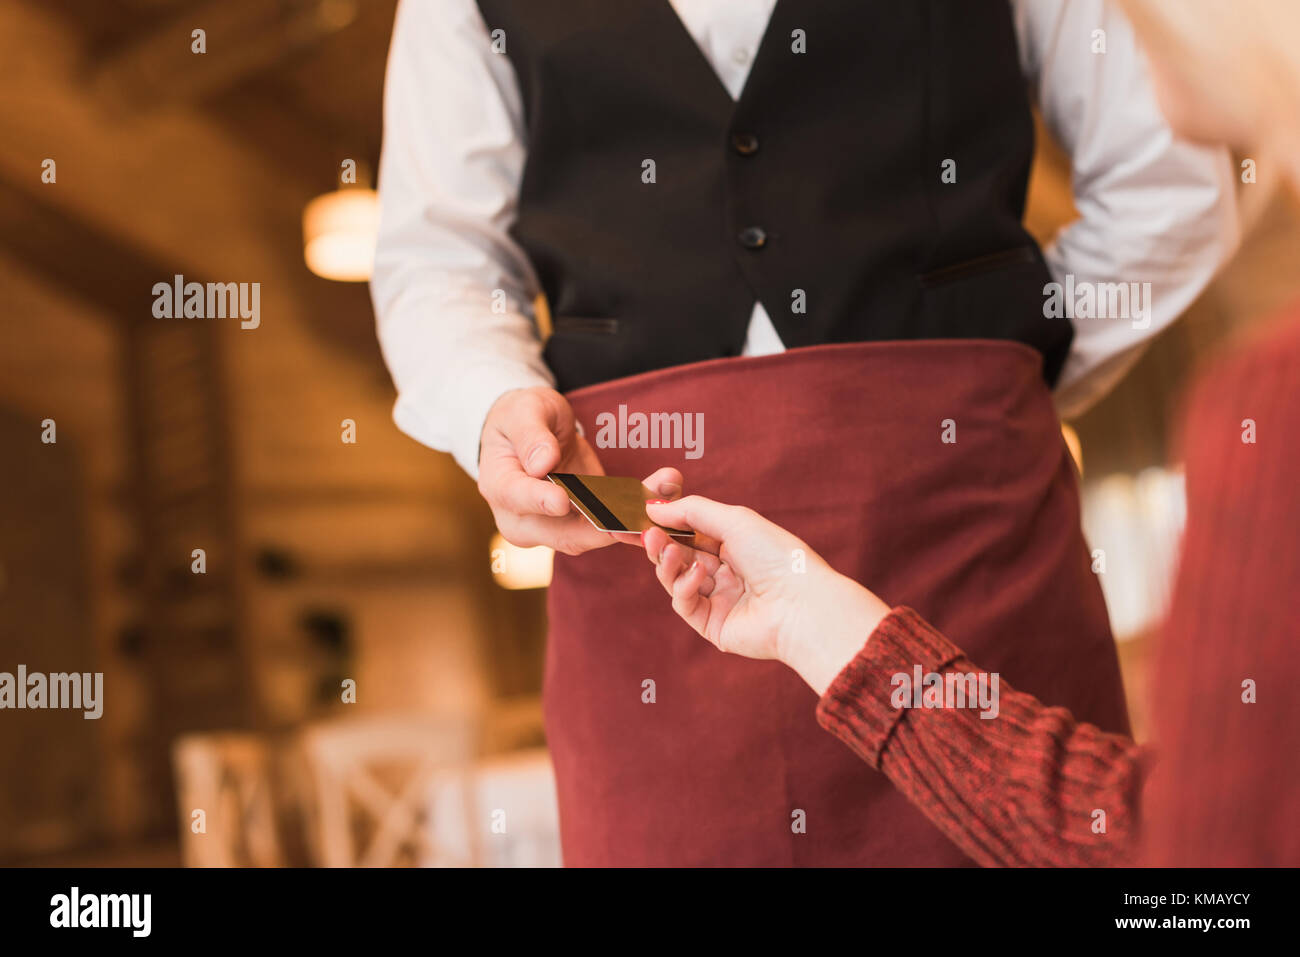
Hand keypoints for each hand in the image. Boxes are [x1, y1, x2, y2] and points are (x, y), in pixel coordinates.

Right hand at [478, 386, 682, 554]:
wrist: (531, 431)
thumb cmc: (520, 416)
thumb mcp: (523, 411)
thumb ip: (530, 435)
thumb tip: (542, 463)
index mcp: (500, 486)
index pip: (518, 498)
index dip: (540, 501)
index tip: (564, 500)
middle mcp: (524, 519)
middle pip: (563, 532)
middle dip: (605, 524)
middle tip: (640, 511)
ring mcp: (553, 527)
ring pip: (593, 534)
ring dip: (632, 520)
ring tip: (664, 494)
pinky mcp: (581, 523)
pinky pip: (610, 524)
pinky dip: (637, 513)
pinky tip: (664, 495)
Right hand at [643, 496, 890, 693]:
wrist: (800, 605)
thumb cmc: (777, 556)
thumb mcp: (733, 520)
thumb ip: (691, 511)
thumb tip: (653, 506)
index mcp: (737, 547)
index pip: (693, 534)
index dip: (668, 526)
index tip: (645, 516)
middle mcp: (728, 573)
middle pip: (681, 558)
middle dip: (662, 545)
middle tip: (646, 534)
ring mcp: (720, 601)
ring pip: (678, 581)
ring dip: (669, 564)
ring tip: (668, 551)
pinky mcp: (714, 626)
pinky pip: (686, 604)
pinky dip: (685, 587)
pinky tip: (698, 576)